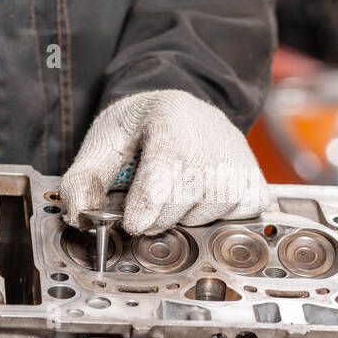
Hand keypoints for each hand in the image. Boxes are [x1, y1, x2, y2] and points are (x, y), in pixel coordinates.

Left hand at [60, 90, 269, 234]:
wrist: (183, 113)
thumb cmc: (141, 131)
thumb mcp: (103, 143)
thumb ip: (84, 179)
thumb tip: (81, 215)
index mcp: (170, 116)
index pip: (166, 170)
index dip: (147, 205)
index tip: (134, 223)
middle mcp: (213, 134)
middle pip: (185, 201)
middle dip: (158, 216)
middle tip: (146, 204)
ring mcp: (240, 160)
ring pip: (208, 217)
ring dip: (185, 219)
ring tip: (176, 192)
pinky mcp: (256, 183)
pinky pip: (234, 220)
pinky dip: (214, 220)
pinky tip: (202, 198)